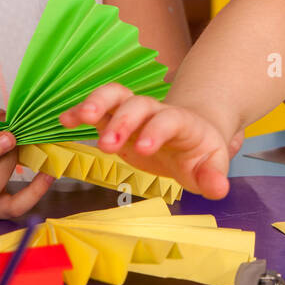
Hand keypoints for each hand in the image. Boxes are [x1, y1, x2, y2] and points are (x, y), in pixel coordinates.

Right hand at [58, 85, 244, 198]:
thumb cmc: (200, 153)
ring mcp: (134, 114)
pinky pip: (98, 108)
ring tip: (81, 117)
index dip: (156, 130)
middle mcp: (156, 112)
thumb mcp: (212, 165)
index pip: (169, 120)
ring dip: (98, 103)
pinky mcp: (115, 120)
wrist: (192, 135)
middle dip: (122, 122)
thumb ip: (213, 176)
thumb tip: (219, 188)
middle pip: (138, 105)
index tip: (143, 148)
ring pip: (116, 96)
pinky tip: (65, 120)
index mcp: (182, 123)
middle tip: (107, 145)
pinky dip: (80, 111)